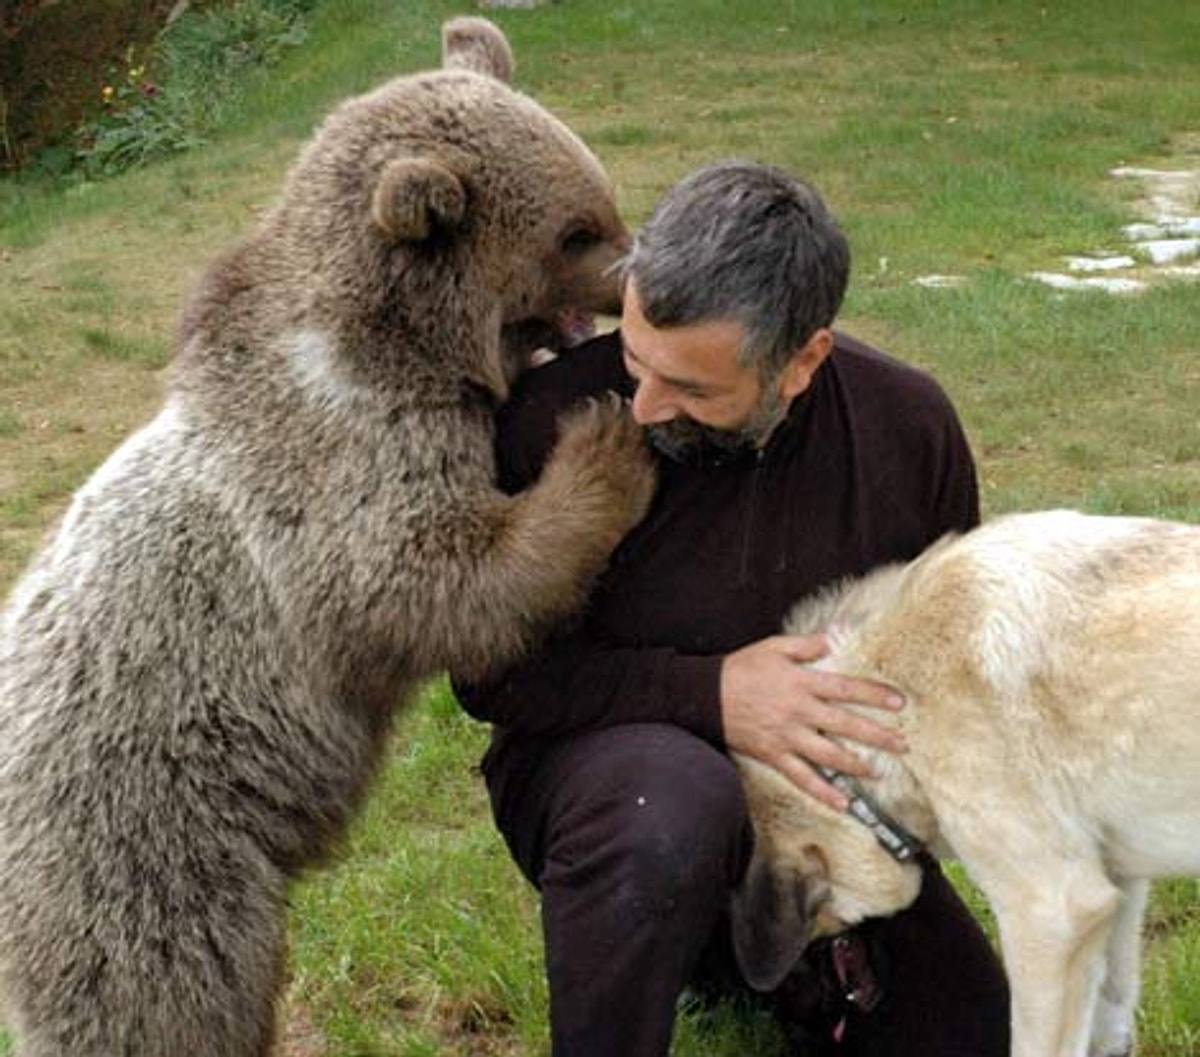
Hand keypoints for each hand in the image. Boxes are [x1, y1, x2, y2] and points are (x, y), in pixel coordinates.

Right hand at [720, 633, 906, 810]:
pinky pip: (802, 777)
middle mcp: (799, 711)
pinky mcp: (774, 754)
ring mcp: (787, 736)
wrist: (704, 695)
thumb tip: (838, 635)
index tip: (899, 702)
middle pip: (845, 724)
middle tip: (902, 744)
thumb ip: (807, 644)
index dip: (874, 695)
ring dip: (857, 765)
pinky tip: (842, 803)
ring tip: (879, 773)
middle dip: (877, 735)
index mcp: (801, 682)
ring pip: (828, 754)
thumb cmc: (741, 668)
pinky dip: (822, 792)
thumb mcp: (774, 647)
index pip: (846, 688)